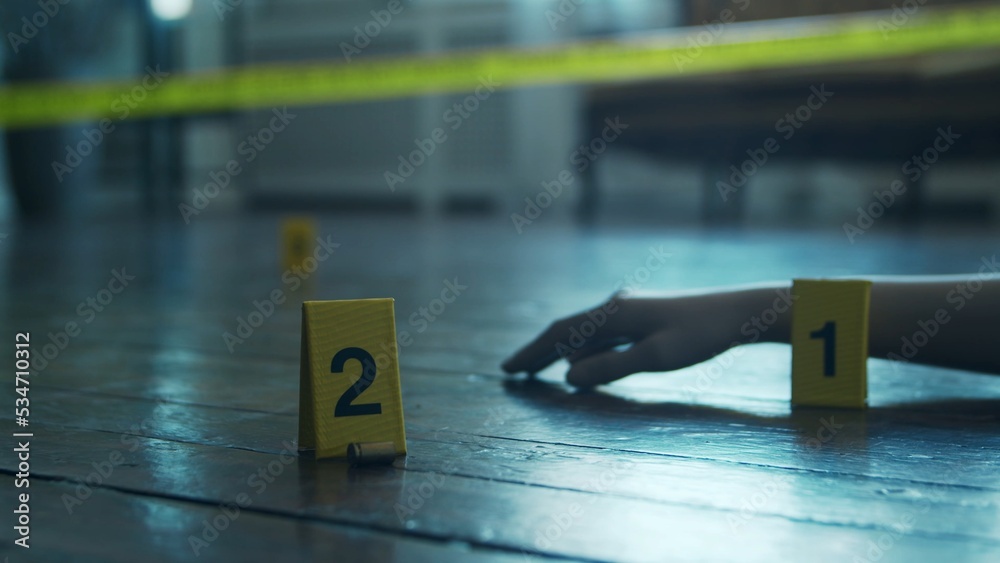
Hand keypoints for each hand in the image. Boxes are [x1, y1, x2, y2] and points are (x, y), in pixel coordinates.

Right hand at [501, 286, 789, 386]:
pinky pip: (602, 333)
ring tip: (539, 369)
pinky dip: (584, 348)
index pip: (560, 334)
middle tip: (513, 372)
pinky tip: (584, 360)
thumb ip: (610, 367)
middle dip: (539, 351)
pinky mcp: (643, 314)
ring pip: (585, 332)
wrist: (736, 312)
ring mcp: (629, 308)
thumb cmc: (699, 336)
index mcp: (613, 313)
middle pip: (567, 330)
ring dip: (560, 351)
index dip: (532, 353)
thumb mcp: (655, 357)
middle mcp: (615, 305)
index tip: (508, 370)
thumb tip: (568, 377)